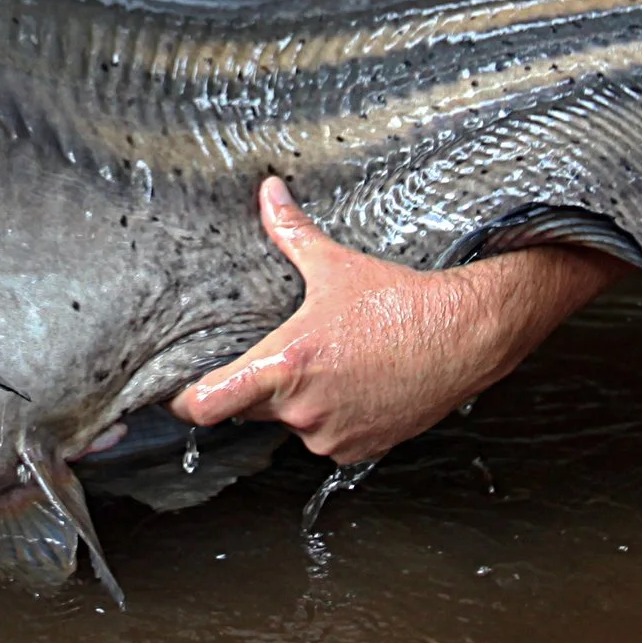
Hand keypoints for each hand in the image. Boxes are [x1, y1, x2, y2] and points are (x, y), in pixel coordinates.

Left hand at [166, 177, 628, 462]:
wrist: (462, 335)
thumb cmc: (398, 303)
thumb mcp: (334, 265)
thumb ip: (290, 233)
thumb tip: (268, 192)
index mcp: (284, 364)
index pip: (206, 405)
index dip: (185, 401)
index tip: (179, 391)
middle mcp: (302, 408)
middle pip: (247, 410)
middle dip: (254, 388)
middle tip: (276, 358)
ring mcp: (331, 434)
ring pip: (291, 424)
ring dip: (300, 404)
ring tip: (331, 366)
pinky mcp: (360, 450)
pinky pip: (328, 439)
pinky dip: (334, 419)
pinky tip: (356, 386)